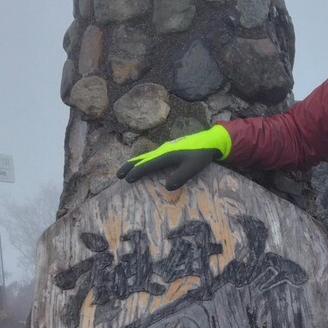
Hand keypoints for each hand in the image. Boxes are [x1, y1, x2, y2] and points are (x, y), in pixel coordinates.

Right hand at [116, 124, 231, 188]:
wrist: (209, 141)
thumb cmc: (201, 155)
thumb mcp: (193, 167)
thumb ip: (181, 176)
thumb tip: (166, 187)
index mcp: (166, 155)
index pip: (147, 164)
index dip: (137, 172)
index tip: (127, 180)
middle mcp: (163, 151)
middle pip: (142, 158)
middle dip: (129, 166)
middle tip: (118, 175)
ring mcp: (165, 149)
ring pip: (145, 156)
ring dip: (134, 163)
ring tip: (126, 171)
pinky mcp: (168, 149)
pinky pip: (151, 156)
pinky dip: (143, 161)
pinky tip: (144, 165)